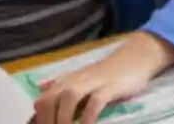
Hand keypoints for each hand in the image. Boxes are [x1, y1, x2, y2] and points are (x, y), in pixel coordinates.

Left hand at [33, 33, 173, 123]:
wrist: (136, 57)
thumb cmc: (107, 74)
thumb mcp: (81, 81)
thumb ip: (61, 90)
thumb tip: (39, 96)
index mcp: (65, 82)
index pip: (41, 102)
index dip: (37, 121)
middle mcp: (74, 81)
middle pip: (48, 100)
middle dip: (46, 121)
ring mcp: (92, 82)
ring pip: (68, 98)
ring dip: (62, 120)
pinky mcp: (110, 86)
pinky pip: (95, 103)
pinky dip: (87, 118)